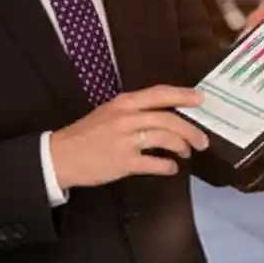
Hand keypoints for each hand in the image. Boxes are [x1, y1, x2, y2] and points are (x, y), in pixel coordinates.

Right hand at [49, 85, 209, 189]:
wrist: (60, 156)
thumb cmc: (87, 133)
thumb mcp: (109, 112)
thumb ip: (135, 110)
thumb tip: (167, 114)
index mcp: (124, 102)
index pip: (160, 94)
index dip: (183, 95)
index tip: (201, 99)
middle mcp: (127, 118)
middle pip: (169, 119)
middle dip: (191, 130)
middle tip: (202, 141)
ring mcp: (126, 140)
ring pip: (166, 139)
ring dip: (182, 147)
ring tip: (186, 153)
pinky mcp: (124, 163)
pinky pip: (155, 163)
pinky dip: (168, 166)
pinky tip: (170, 168)